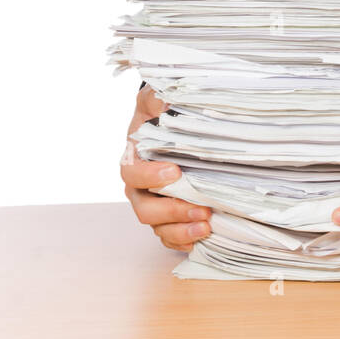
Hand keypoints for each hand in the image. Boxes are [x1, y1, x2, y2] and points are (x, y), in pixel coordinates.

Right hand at [120, 84, 211, 251]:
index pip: (133, 173)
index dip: (150, 176)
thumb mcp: (157, 98)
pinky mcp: (168, 217)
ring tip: (206, 225)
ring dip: (180, 229)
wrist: (169, 124)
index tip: (175, 171)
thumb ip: (158, 98)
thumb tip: (167, 98)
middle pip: (144, 207)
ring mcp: (152, 204)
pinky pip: (169, 236)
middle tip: (200, 208)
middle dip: (172, 210)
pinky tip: (202, 238)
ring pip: (157, 226)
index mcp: (133, 158)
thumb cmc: (161, 111)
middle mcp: (139, 187)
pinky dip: (183, 240)